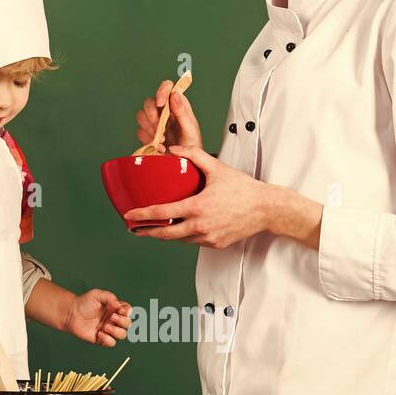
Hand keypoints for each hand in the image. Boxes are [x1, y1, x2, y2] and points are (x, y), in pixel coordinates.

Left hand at [64, 289, 131, 346]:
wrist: (71, 313)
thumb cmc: (84, 302)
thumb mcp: (97, 295)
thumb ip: (110, 297)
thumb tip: (119, 306)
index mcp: (115, 309)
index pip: (128, 312)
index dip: (127, 312)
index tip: (119, 309)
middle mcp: (113, 320)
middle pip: (128, 324)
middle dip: (122, 321)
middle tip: (111, 317)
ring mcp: (108, 330)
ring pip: (122, 335)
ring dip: (116, 331)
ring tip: (105, 326)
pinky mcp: (101, 339)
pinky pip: (111, 343)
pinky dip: (108, 339)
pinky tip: (99, 333)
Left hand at [125, 145, 273, 248]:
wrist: (267, 209)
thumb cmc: (243, 188)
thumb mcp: (216, 167)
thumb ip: (193, 154)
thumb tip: (172, 149)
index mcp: (197, 208)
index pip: (161, 214)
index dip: (141, 216)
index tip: (128, 215)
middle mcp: (200, 226)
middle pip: (165, 234)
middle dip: (146, 232)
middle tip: (133, 228)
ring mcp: (208, 238)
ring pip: (179, 239)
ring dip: (165, 235)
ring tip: (152, 228)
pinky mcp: (216, 244)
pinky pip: (193, 241)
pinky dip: (184, 236)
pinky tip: (179, 228)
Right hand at [135, 79, 202, 152]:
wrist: (185, 162)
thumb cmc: (191, 144)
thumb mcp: (190, 128)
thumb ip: (182, 111)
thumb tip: (174, 94)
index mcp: (177, 104)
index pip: (167, 87)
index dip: (161, 91)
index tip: (160, 103)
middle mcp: (164, 110)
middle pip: (149, 102)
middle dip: (152, 116)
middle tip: (160, 128)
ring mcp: (154, 122)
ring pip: (141, 116)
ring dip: (149, 129)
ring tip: (162, 140)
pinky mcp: (148, 133)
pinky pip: (140, 131)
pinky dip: (148, 139)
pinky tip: (159, 146)